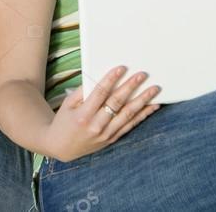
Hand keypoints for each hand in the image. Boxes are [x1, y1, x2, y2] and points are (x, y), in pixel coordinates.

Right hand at [42, 66, 160, 161]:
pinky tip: (152, 106)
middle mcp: (96, 125)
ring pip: (128, 115)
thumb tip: (101, 78)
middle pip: (117, 103)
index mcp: (83, 114)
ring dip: (143, 101)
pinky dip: (143, 115)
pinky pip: (130, 125)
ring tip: (154, 90)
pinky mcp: (112, 139)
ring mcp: (106, 134)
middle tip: (142, 75)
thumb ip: (83, 91)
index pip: (100, 93)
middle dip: (130, 87)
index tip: (122, 68)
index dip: (111, 79)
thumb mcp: (67, 104)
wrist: (61, 147)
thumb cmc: (64, 121)